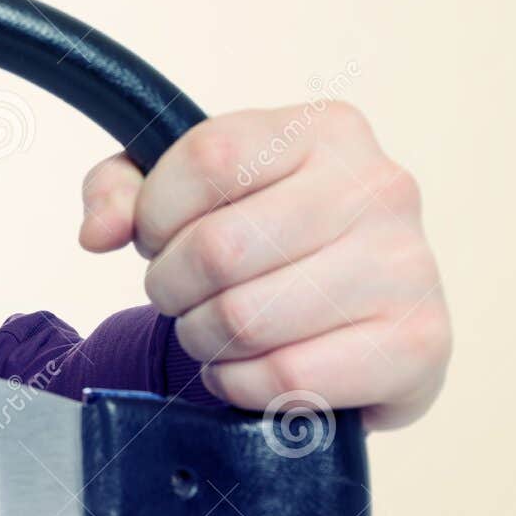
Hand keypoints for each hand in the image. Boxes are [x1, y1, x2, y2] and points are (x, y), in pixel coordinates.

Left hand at [79, 102, 450, 430]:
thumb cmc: (267, 246)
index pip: (208, 158)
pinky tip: (247, 369)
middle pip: (220, 248)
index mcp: (327, 131)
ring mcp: (407, 267)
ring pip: (247, 318)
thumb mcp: (184, 194)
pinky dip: (241, 384)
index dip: (156, 212)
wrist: (354, 325)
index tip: (159, 237)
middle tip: (181, 297)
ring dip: (203, 340)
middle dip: (171, 287)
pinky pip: (287, 376)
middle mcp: (379, 187)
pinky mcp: (416, 345)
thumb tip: (99, 232)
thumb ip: (122, 190)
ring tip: (214, 332)